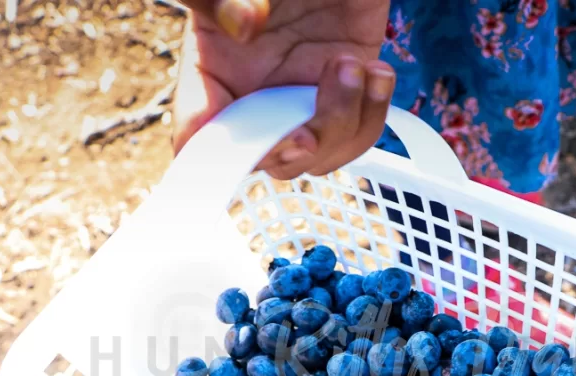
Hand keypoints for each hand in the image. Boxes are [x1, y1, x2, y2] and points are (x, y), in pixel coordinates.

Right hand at [174, 0, 394, 179]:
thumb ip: (221, 1)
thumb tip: (244, 26)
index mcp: (214, 73)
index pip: (199, 138)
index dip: (218, 158)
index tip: (252, 145)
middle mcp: (258, 96)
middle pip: (270, 160)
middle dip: (294, 151)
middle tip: (308, 131)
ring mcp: (305, 97)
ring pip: (322, 153)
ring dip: (343, 123)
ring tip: (352, 66)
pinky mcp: (348, 90)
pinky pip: (360, 129)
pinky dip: (373, 111)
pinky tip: (376, 72)